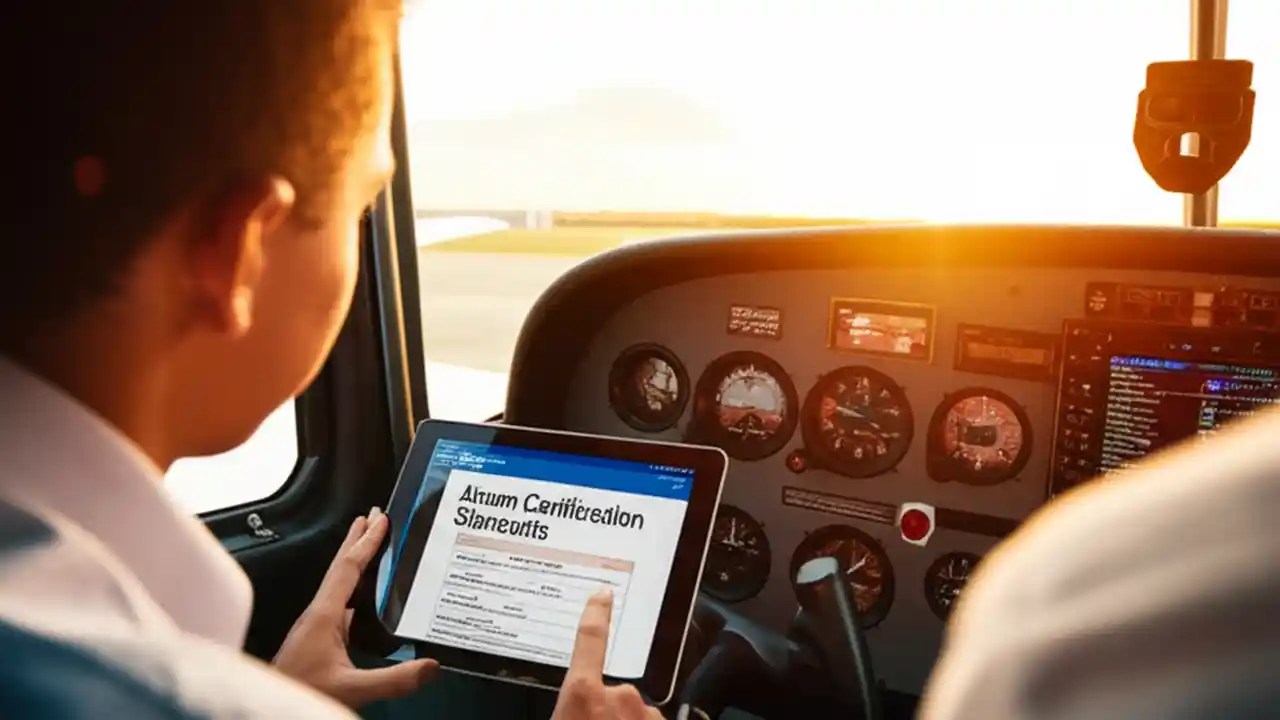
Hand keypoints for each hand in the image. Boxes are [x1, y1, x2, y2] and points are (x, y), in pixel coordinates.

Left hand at [273, 508, 437, 706]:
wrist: (268, 713)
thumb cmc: (300, 692)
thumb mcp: (351, 689)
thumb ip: (393, 679)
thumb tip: (431, 666)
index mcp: (323, 616)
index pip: (348, 569)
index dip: (367, 543)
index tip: (381, 521)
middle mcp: (318, 615)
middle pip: (340, 568)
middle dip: (357, 540)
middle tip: (373, 516)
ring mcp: (316, 627)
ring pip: (339, 584)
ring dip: (355, 561)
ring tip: (369, 543)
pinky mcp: (318, 640)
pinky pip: (342, 603)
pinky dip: (356, 587)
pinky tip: (365, 595)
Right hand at [552, 589, 661, 719]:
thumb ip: (569, 704)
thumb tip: (572, 703)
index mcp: (584, 694)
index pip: (589, 640)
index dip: (597, 615)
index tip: (603, 595)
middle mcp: (620, 697)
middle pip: (614, 692)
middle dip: (606, 710)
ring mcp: (647, 713)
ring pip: (634, 713)